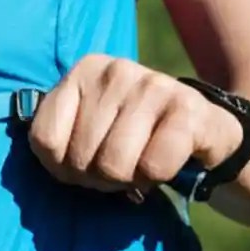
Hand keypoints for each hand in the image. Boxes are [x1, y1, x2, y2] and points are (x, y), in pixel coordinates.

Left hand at [28, 55, 242, 196]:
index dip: (61, 168)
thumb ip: (60, 142)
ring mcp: (152, 84)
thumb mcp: (89, 129)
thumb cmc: (134, 135)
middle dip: (98, 179)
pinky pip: (154, 167)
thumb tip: (57, 167)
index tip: (82, 165)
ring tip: (141, 165)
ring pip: (115, 165)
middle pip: (80, 158)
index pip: (44, 140)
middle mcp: (115, 70)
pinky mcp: (187, 107)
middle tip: (120, 169)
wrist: (205, 128)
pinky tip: (168, 161)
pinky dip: (159, 177)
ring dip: (129, 180)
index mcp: (83, 70)